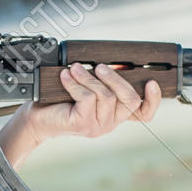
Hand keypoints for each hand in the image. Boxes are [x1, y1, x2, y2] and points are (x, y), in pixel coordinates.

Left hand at [24, 62, 160, 143]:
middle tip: (100, 66)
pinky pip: (87, 98)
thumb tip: (119, 64)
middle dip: (116, 78)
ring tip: (74, 68)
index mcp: (116, 114)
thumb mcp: (89, 87)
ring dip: (89, 77)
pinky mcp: (84, 124)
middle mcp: (111, 123)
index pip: (144, 113)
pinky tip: (66, 76)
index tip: (152, 82)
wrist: (38, 118)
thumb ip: (106, 80)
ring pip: (106, 95)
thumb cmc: (62, 101)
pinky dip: (76, 83)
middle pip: (130, 99)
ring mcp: (99, 126)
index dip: (153, 100)